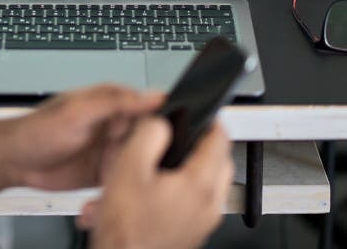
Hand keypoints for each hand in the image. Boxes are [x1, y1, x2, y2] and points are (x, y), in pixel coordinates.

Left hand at [0, 84, 163, 211]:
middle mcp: (115, 127)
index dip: (164, 124)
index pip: (150, 110)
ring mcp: (111, 151)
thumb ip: (114, 102)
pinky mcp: (106, 173)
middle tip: (155, 169)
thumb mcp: (78, 112)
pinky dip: (126, 189)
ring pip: (141, 162)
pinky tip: (120, 193)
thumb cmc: (39, 130)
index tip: (174, 139)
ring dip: (141, 174)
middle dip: (155, 154)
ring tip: (133, 182)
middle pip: (150, 139)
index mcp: (112, 105)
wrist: (15, 161)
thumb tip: (151, 95)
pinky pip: (126, 181)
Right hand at [80, 118, 233, 248]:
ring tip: (170, 161)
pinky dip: (186, 189)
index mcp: (200, 185)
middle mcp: (209, 206)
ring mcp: (203, 223)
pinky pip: (198, 202)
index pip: (221, 139)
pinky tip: (158, 190)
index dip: (211, 119)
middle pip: (221, 162)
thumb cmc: (125, 228)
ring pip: (211, 183)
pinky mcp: (192, 234)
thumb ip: (149, 135)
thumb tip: (161, 122)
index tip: (203, 112)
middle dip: (206, 144)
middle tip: (188, 133)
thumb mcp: (129, 167)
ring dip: (196, 167)